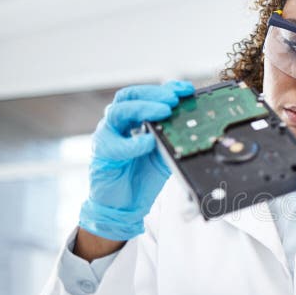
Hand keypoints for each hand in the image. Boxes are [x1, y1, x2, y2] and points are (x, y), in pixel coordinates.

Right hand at [79, 81, 193, 240]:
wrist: (125, 205)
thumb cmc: (143, 177)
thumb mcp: (165, 154)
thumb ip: (173, 139)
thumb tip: (194, 125)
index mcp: (134, 120)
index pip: (147, 96)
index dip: (166, 89)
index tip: (186, 89)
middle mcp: (119, 124)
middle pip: (129, 96)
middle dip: (153, 94)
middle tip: (173, 99)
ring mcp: (107, 136)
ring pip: (118, 111)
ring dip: (143, 109)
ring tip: (164, 112)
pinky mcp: (101, 154)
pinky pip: (114, 144)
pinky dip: (133, 143)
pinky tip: (148, 142)